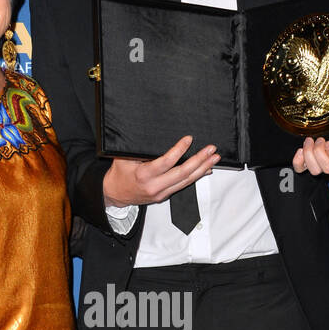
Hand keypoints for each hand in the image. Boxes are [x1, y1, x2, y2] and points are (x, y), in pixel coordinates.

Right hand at [103, 136, 218, 207]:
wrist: (115, 194)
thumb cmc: (119, 173)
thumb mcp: (123, 156)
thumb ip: (139, 148)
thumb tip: (156, 134)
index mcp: (144, 175)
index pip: (166, 162)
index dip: (179, 150)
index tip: (189, 139)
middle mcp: (154, 186)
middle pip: (182, 173)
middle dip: (199, 160)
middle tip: (210, 150)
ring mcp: (161, 193)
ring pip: (186, 181)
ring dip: (202, 168)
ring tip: (214, 158)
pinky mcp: (165, 195)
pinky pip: (183, 185)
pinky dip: (196, 176)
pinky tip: (206, 169)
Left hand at [293, 137, 328, 174]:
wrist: (322, 133)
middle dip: (320, 152)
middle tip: (319, 140)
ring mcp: (320, 167)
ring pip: (315, 171)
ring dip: (310, 154)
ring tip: (309, 141)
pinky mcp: (306, 166)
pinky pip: (300, 170)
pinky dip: (298, 160)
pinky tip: (300, 151)